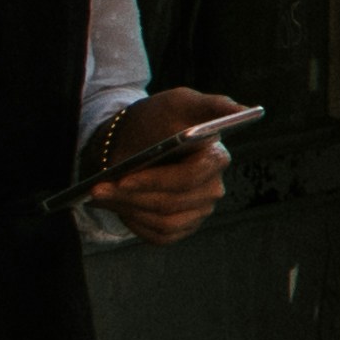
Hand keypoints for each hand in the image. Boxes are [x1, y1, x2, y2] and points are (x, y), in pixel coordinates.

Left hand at [89, 87, 244, 243]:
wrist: (138, 141)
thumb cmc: (159, 119)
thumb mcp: (180, 102)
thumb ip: (213, 104)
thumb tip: (242, 112)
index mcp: (216, 158)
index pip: (190, 177)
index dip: (154, 181)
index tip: (122, 178)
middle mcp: (213, 188)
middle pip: (172, 203)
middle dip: (131, 196)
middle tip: (98, 188)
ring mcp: (200, 210)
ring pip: (164, 222)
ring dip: (128, 210)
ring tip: (102, 195)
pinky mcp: (184, 226)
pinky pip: (160, 236)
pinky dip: (135, 224)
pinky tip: (121, 207)